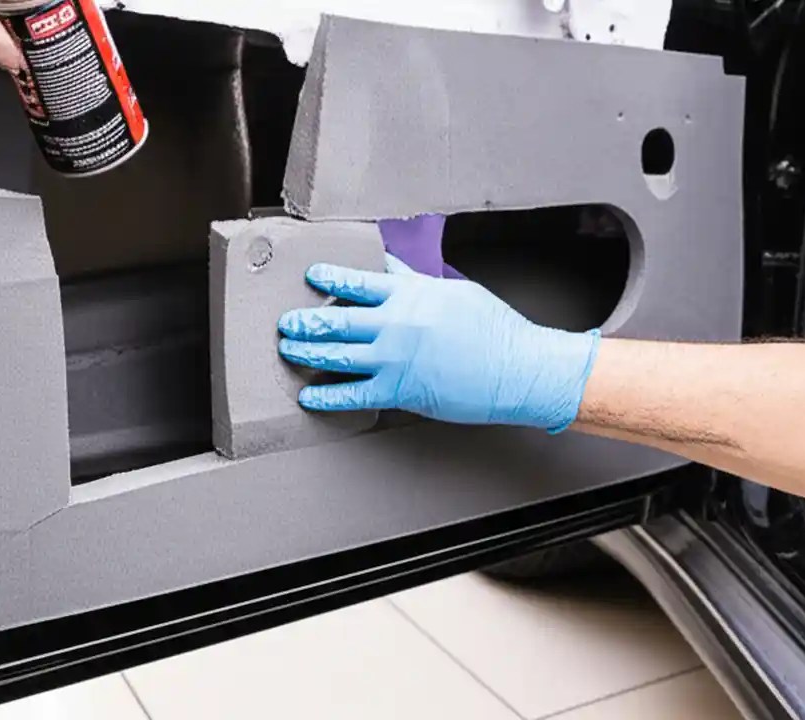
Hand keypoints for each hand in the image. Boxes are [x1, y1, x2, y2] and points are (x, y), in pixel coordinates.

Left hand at [277, 256, 601, 432]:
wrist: (518, 368)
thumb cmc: (494, 330)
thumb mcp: (453, 291)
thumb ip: (414, 281)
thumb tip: (389, 265)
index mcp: (410, 295)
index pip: (358, 281)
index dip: (329, 277)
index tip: (310, 276)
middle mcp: (397, 324)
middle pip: (337, 318)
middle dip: (305, 320)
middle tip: (286, 321)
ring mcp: (395, 359)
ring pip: (337, 353)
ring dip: (307, 351)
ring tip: (288, 349)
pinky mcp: (400, 390)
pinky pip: (353, 394)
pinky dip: (327, 395)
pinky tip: (309, 395)